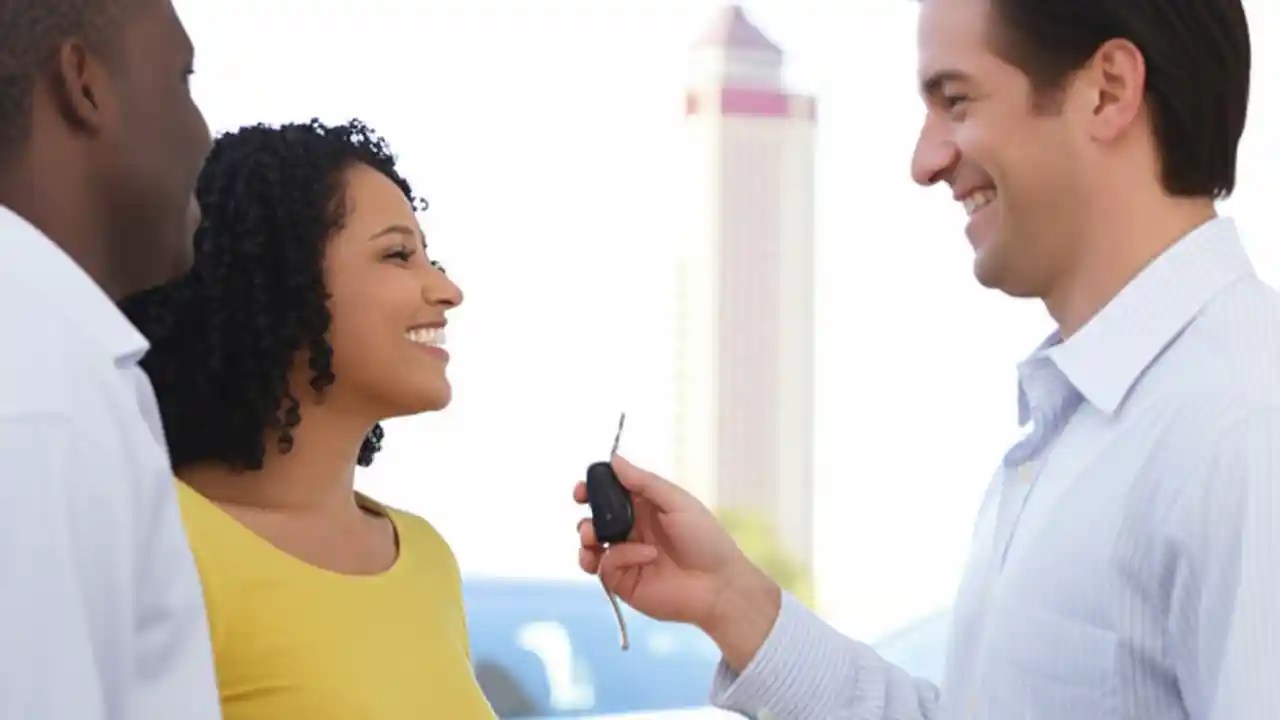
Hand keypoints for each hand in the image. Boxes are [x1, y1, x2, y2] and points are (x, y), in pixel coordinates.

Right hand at [574, 455, 780, 670]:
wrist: (718, 585)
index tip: (581, 489)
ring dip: (586, 538)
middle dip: (584, 517)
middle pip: (595, 521)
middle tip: (585, 517)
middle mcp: (632, 532)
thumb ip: (643, 482)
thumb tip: (614, 459)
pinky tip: (645, 555)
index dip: (592, 491)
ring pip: (591, 546)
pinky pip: (607, 566)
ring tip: (592, 536)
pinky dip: (619, 557)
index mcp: (644, 509)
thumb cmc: (705, 539)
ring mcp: (626, 558)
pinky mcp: (624, 582)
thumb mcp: (676, 502)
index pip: (609, 496)